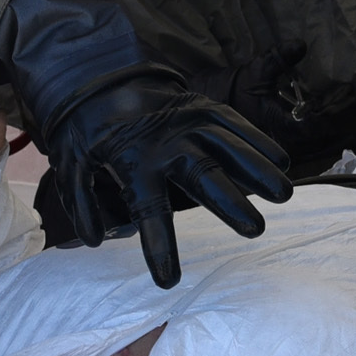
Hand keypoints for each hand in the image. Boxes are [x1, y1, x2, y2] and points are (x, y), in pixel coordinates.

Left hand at [34, 75, 291, 288]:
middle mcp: (167, 144)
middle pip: (202, 176)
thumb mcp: (72, 161)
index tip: (169, 281)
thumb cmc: (89, 127)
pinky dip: (257, 140)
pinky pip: (234, 123)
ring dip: (257, 170)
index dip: (159, 247)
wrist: (102, 73)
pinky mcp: (203, 106)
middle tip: (254, 230)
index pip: (149, 211)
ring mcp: (188, 122)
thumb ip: (82, 201)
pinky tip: (281, 160)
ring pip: (227, 147)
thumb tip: (93, 241)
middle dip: (228, 203)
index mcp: (133, 163)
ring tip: (283, 194)